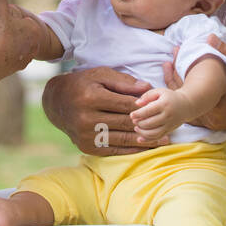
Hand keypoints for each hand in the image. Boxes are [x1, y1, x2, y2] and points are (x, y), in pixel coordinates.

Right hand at [41, 66, 160, 155]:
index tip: (161, 110)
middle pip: (125, 123)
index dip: (145, 108)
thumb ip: (124, 82)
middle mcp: (87, 118)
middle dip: (148, 127)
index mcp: (92, 98)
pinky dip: (129, 150)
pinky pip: (112, 150)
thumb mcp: (101, 75)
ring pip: (121, 139)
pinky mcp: (86, 146)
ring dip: (143, 142)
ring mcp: (85, 135)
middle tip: (169, 130)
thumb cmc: (83, 84)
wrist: (56, 102)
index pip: (125, 105)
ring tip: (162, 142)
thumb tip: (147, 88)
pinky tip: (144, 149)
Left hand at [130, 86, 188, 142]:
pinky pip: (158, 138)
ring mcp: (169, 125)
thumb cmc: (169, 97)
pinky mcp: (169, 131)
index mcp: (164, 104)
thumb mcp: (159, 92)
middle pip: (150, 123)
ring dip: (142, 132)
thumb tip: (137, 104)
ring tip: (136, 128)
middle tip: (134, 120)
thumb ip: (147, 96)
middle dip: (139, 123)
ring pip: (154, 133)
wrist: (186, 105)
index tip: (131, 115)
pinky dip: (148, 140)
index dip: (138, 114)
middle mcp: (168, 115)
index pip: (148, 111)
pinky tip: (139, 138)